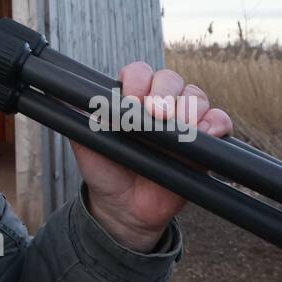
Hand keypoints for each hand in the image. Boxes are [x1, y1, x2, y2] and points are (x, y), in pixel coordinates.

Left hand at [69, 61, 232, 251]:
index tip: (131, 101)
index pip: (140, 73)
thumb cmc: (105, 171)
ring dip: (189, 107)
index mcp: (132, 98)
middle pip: (171, 79)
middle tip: (156, 114)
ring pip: (196, 95)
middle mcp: (160, 104)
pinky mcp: (205, 143)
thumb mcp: (86, 142)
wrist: (124, 208)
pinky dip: (216, 123)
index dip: (138, 81)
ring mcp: (183, 121)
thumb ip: (78, 116)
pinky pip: (219, 122)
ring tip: (178, 127)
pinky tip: (204, 133)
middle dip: (164, 93)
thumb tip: (61, 92)